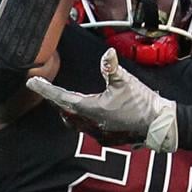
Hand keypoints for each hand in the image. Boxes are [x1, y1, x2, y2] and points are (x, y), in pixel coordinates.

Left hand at [27, 48, 179, 151]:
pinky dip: (83, 119)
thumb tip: (107, 53)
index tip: (33, 83)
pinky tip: (89, 113)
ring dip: (69, 111)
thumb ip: (111, 68)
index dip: (47, 90)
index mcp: (92, 109)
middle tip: (47, 89)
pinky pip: (88, 128)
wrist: (159, 124)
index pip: (63, 98)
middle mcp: (92, 124)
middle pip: (66, 112)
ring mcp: (99, 133)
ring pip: (76, 122)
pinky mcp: (108, 138)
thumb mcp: (125, 81)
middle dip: (57, 100)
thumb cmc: (142, 102)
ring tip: (65, 101)